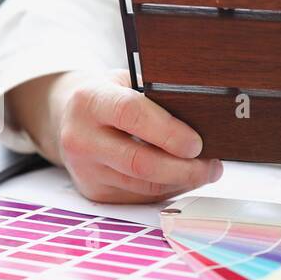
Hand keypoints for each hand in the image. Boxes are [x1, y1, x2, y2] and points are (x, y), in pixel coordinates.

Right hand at [10, 70, 221, 203]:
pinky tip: (180, 178)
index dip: (169, 132)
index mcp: (90, 100)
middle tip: (211, 166)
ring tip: (204, 171)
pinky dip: (167, 189)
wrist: (70, 118)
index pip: (131, 115)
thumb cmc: (110, 98)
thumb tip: (203, 118)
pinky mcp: (94, 192)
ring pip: (144, 186)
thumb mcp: (127, 82)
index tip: (197, 144)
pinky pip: (140, 197)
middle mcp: (81, 137)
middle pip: (140, 163)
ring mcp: (86, 170)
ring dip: (182, 182)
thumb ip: (156, 96)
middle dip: (184, 169)